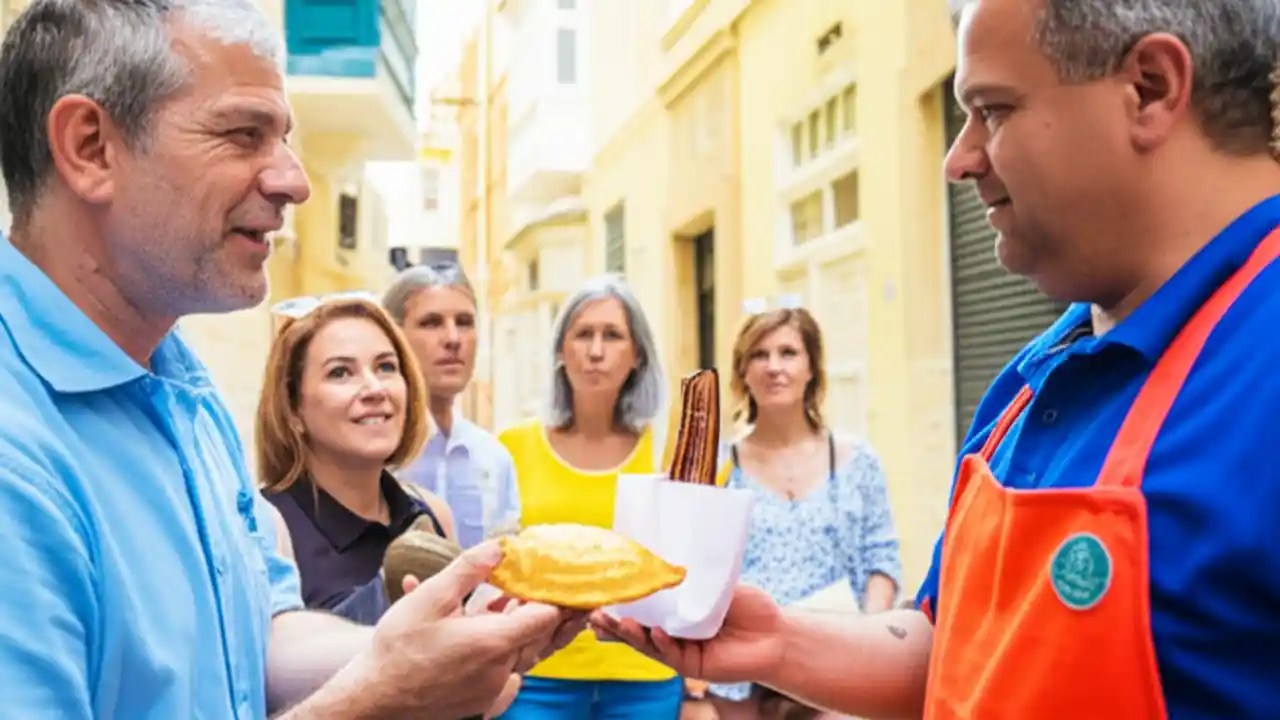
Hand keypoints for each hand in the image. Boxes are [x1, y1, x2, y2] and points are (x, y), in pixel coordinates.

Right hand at [351, 541, 587, 718]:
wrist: (377, 699)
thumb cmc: (399, 649)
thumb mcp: (430, 598)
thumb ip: (468, 570)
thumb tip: (499, 547)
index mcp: (494, 642)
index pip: (546, 616)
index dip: (550, 594)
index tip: (544, 577)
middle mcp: (502, 670)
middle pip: (541, 636)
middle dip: (540, 610)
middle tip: (533, 586)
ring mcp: (495, 689)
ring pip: (526, 654)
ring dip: (522, 629)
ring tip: (503, 604)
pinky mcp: (485, 700)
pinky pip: (509, 671)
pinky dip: (508, 650)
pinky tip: (488, 634)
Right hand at [589, 585, 784, 683]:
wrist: (777, 633)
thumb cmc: (749, 607)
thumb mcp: (717, 585)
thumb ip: (695, 578)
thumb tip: (668, 555)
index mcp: (674, 611)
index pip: (640, 606)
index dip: (620, 601)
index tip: (599, 591)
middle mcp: (672, 631)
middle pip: (635, 628)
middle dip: (613, 622)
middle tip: (593, 613)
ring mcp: (680, 649)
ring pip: (647, 644)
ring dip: (629, 635)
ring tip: (616, 622)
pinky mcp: (693, 665)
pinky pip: (671, 655)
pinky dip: (661, 643)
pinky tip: (654, 633)